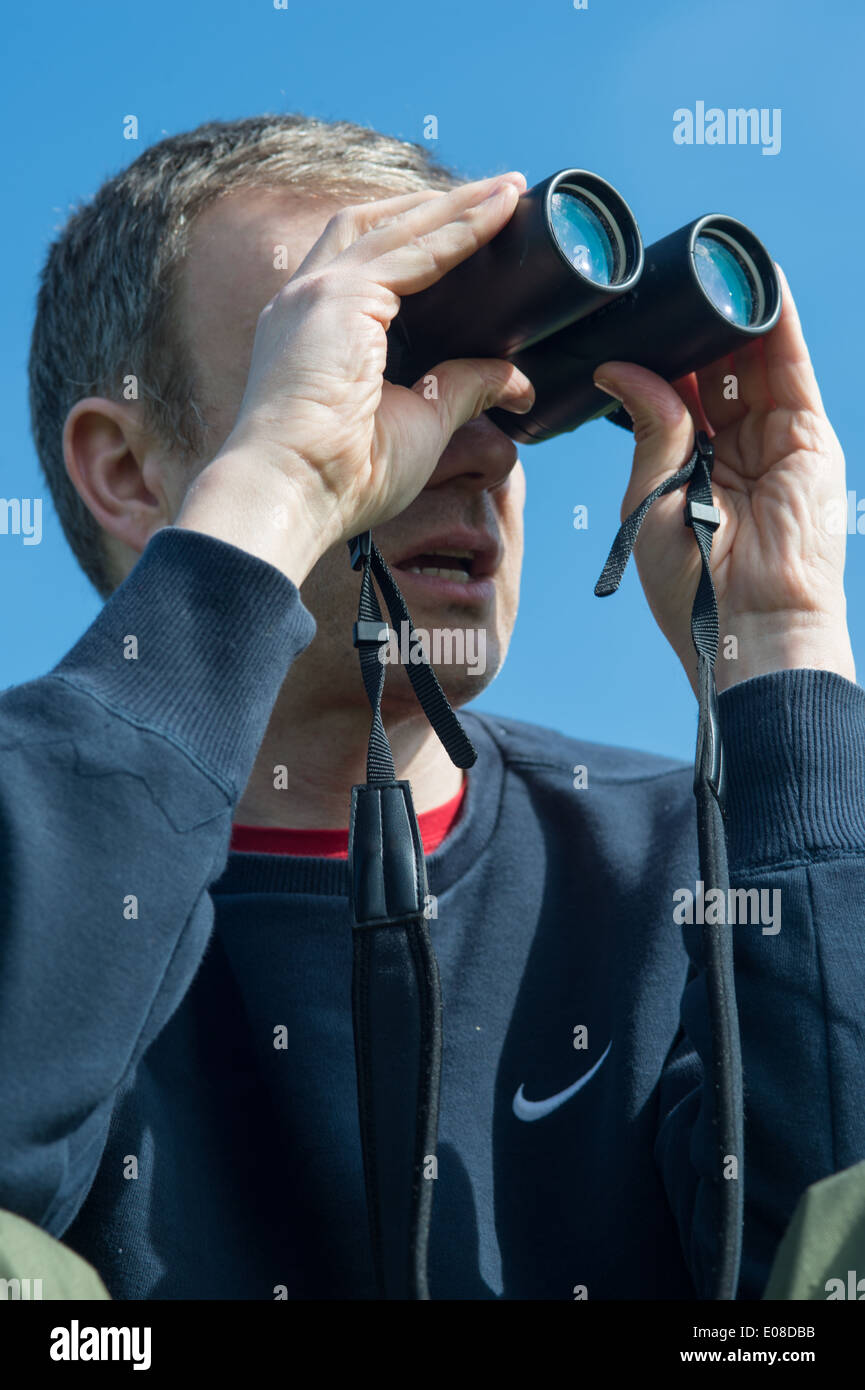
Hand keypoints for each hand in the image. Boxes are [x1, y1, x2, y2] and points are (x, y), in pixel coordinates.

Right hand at [176, 175, 534, 584]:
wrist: (295, 492)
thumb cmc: (344, 475)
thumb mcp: (420, 421)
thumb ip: (463, 388)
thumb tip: (515, 380)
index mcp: (314, 329)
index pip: (369, 261)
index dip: (420, 238)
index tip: (472, 229)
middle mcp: (307, 300)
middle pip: (379, 226)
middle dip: (439, 206)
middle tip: (500, 193)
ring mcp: (318, 293)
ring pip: (397, 228)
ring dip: (456, 206)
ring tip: (508, 191)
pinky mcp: (338, 296)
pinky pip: (412, 251)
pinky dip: (457, 231)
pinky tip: (496, 216)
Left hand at [593, 267, 855, 695]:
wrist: (748, 626)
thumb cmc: (693, 585)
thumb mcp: (654, 499)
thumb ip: (651, 430)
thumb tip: (622, 370)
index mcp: (694, 469)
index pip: (679, 397)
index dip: (661, 357)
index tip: (631, 318)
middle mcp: (736, 450)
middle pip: (717, 371)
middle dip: (694, 328)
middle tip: (664, 281)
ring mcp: (775, 440)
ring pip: (754, 361)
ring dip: (735, 313)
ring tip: (709, 264)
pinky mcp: (808, 436)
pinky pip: (790, 368)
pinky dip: (776, 322)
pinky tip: (757, 282)